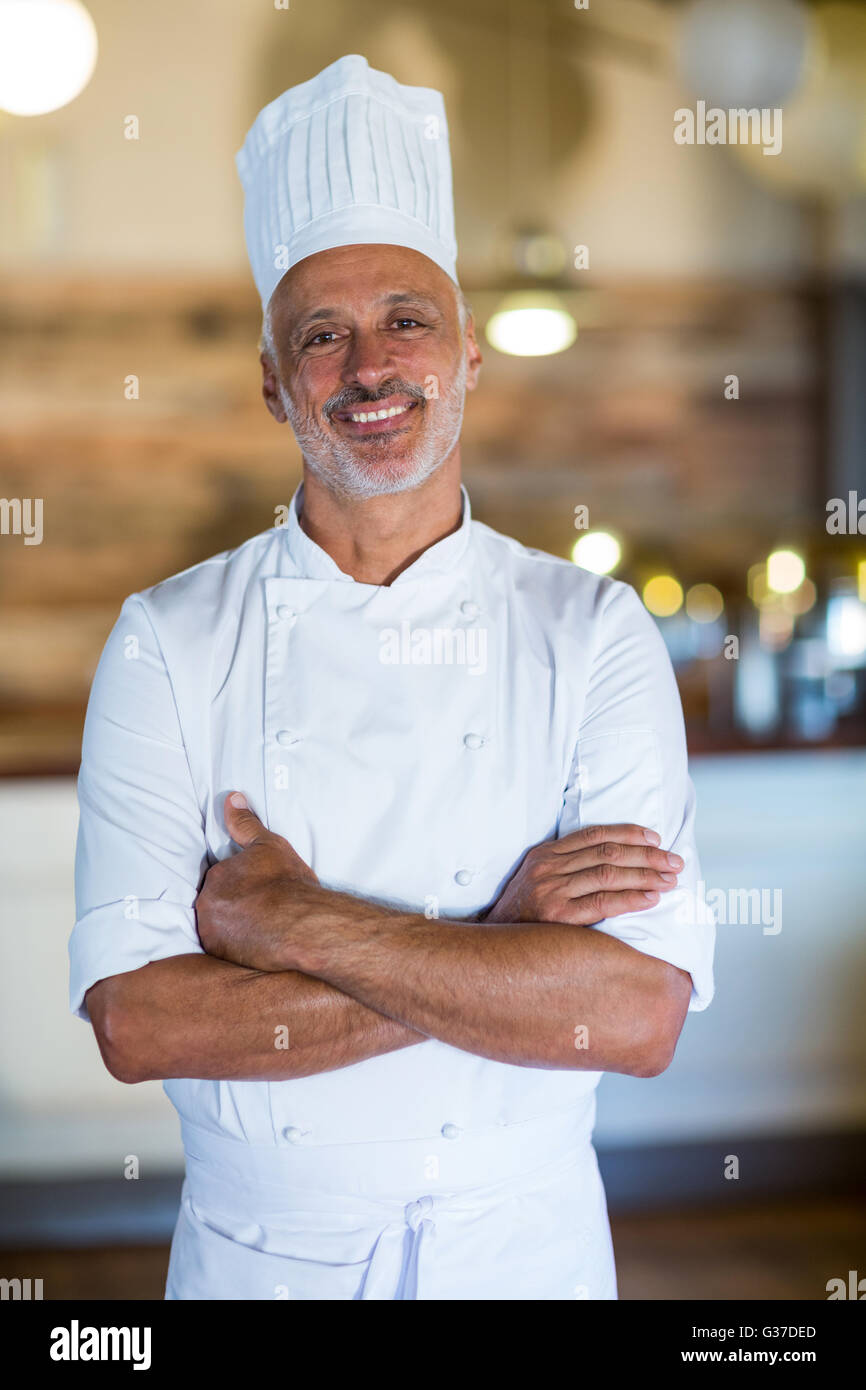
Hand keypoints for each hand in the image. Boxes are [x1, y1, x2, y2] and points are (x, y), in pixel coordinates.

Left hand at [195, 793, 320, 970]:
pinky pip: (222, 947)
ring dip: (230, 925)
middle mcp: (206, 904)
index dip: (237, 883)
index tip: (254, 889)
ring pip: (216, 925)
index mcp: (216, 876)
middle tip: (257, 909)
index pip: (218, 878)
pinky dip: (234, 944)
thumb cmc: (287, 883)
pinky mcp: (220, 954)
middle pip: (214, 902)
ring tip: (256, 927)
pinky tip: (254, 941)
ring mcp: (211, 931)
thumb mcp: (269, 845)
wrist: (302, 925)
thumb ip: (245, 823)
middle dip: (231, 904)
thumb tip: (232, 798)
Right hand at [482, 823, 683, 926]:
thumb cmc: (521, 917)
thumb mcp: (536, 880)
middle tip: (674, 860)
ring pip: (610, 874)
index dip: (629, 833)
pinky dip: (631, 898)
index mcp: (545, 853)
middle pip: (608, 852)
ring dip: (646, 874)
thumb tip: (612, 864)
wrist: (491, 946)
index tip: (656, 838)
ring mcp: (552, 891)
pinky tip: (651, 898)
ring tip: (670, 879)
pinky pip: (603, 902)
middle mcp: (549, 867)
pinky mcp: (558, 916)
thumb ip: (565, 868)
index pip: (595, 834)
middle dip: (648, 854)